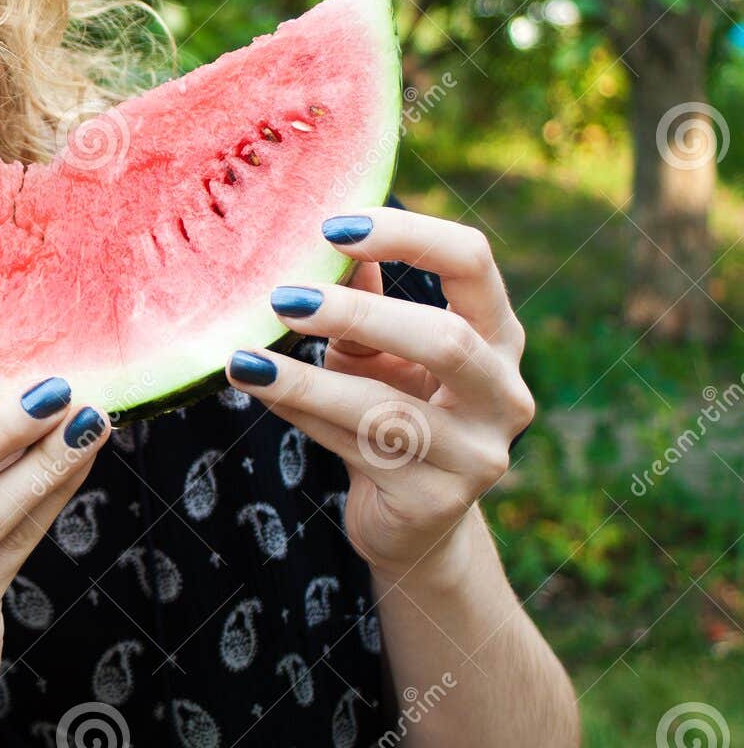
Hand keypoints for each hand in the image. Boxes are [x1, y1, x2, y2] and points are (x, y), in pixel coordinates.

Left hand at [224, 207, 533, 584]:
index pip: (472, 261)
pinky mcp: (436, 499)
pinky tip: (258, 390)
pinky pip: (355, 447)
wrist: (410, 519)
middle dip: (358, 314)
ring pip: (385, 408)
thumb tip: (322, 233)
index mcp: (497, 335)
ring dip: (307, 379)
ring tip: (245, 357)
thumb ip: (359, 293)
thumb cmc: (392, 409)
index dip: (407, 235)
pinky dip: (300, 414)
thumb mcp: (376, 348)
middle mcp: (504, 393)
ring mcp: (476, 453)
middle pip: (444, 338)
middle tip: (284, 298)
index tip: (332, 228)